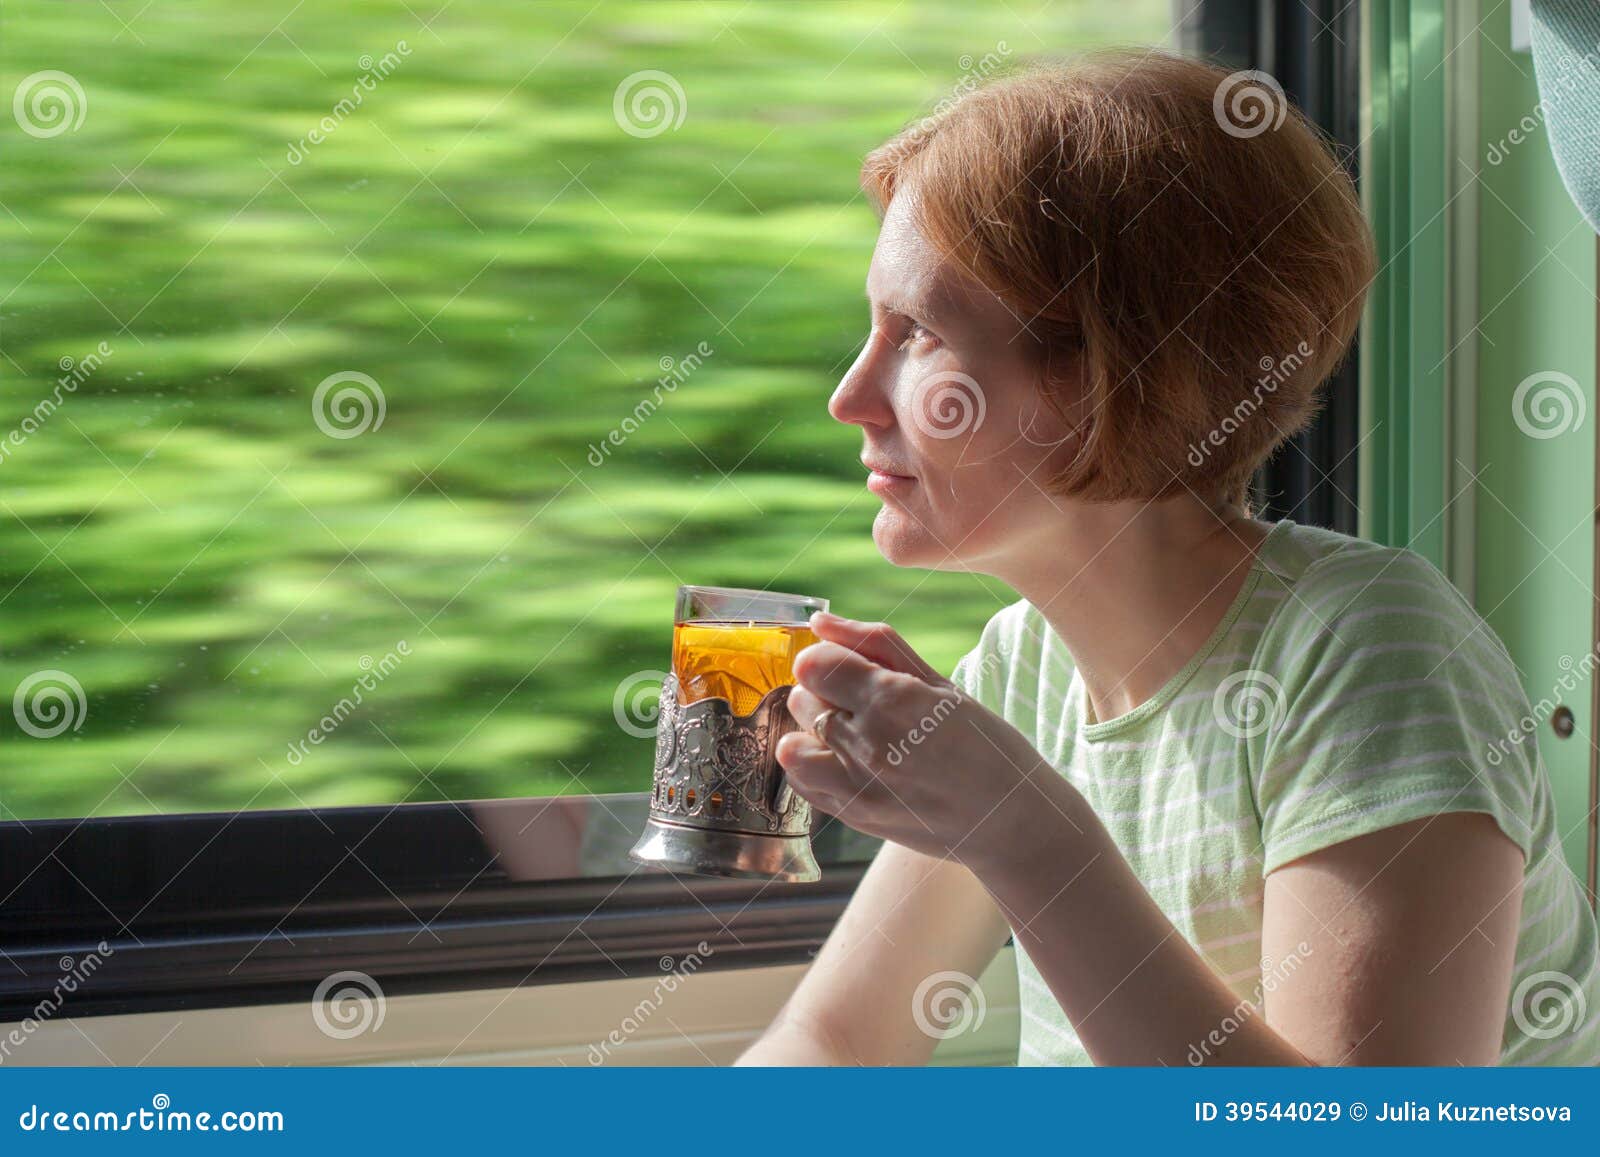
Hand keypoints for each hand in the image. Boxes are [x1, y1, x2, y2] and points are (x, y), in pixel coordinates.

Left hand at [777, 611, 1082, 875]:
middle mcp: (869, 743)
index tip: (848, 667)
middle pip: (803, 699)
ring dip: (812, 732)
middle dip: (824, 693)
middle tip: (863, 703)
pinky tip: (845, 762)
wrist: (1009, 820)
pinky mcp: (853, 817)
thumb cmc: (985, 744)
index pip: (813, 665)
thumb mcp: (939, 683)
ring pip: (791, 744)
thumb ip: (875, 644)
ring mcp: (857, 786)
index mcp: (894, 700)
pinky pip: (801, 782)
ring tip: (850, 734)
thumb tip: (820, 621)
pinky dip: (813, 767)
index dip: (826, 659)